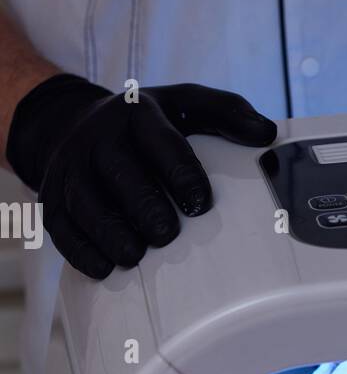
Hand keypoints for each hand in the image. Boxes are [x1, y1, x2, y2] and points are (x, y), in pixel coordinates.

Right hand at [5, 74, 276, 277]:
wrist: (71, 124)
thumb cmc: (145, 125)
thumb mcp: (184, 104)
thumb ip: (227, 112)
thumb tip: (266, 133)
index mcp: (137, 114)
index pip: (160, 142)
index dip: (180, 173)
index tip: (200, 203)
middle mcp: (98, 138)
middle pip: (119, 173)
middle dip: (143, 206)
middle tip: (166, 235)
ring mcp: (70, 168)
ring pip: (85, 202)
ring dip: (109, 233)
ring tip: (134, 257)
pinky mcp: (52, 198)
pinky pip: (61, 227)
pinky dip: (81, 251)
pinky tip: (104, 269)